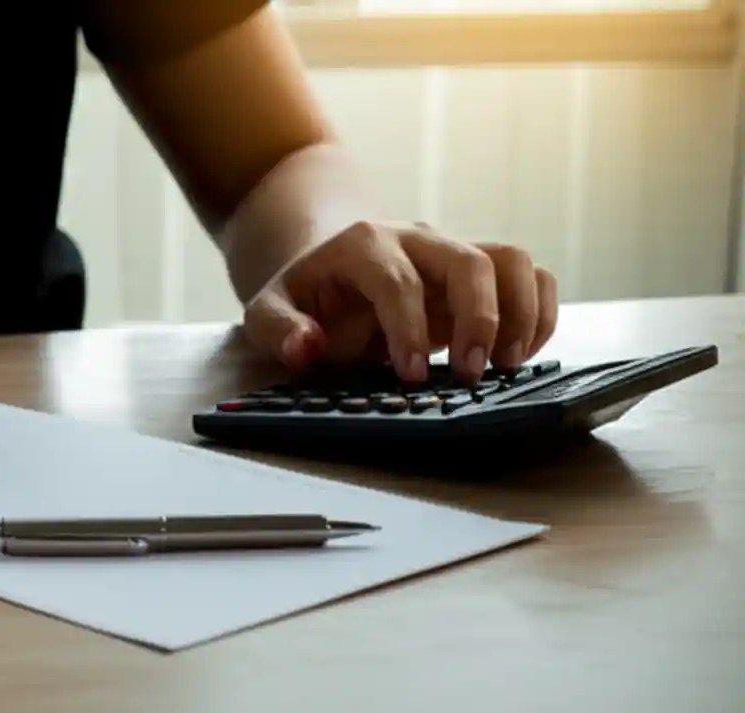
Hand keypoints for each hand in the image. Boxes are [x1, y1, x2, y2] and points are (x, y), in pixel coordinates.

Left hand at [243, 221, 557, 383]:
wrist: (329, 272)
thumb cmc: (304, 299)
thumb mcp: (270, 313)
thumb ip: (280, 330)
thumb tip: (306, 347)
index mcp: (362, 246)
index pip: (397, 281)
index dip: (409, 328)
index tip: (412, 375)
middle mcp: (416, 240)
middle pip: (467, 260)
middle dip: (478, 318)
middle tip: (472, 374)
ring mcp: (452, 252)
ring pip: (509, 258)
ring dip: (521, 312)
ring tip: (508, 366)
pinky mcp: (480, 272)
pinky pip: (530, 274)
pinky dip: (540, 311)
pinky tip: (523, 355)